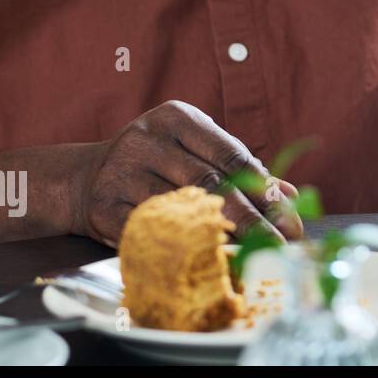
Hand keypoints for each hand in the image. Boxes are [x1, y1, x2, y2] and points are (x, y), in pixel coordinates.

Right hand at [74, 100, 303, 246]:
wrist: (85, 178)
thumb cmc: (158, 163)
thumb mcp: (197, 152)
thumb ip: (241, 169)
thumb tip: (292, 195)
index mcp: (176, 118)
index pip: (230, 155)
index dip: (263, 187)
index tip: (289, 214)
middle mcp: (146, 139)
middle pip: (211, 182)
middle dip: (252, 216)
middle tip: (279, 242)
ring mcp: (121, 172)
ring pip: (184, 207)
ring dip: (223, 234)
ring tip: (254, 253)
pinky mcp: (104, 207)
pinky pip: (154, 230)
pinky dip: (185, 246)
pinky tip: (210, 259)